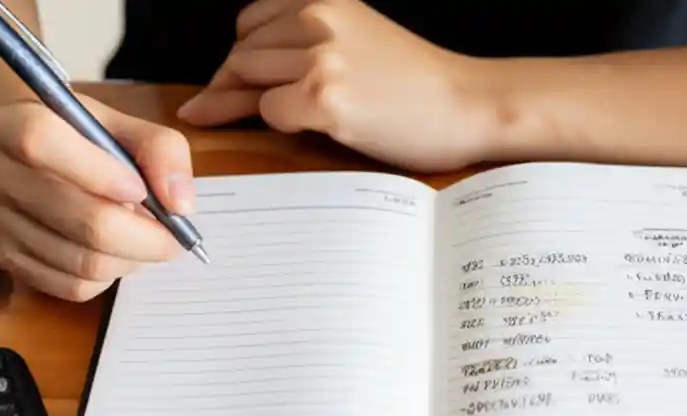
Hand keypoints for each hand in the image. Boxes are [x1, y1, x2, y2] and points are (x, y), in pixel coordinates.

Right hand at [0, 94, 194, 301]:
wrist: (30, 161)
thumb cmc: (80, 140)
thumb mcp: (121, 125)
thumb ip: (161, 151)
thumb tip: (180, 204)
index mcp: (11, 123)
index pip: (42, 143)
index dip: (99, 172)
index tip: (141, 192)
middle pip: (78, 218)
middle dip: (142, 236)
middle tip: (171, 237)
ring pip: (82, 261)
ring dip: (129, 258)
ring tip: (142, 241)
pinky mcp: (5, 261)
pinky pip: (71, 286)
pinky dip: (107, 277)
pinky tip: (114, 254)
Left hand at [176, 0, 496, 171]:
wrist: (465, 104)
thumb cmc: (413, 82)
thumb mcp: (356, 38)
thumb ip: (303, 43)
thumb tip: (230, 75)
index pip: (250, 23)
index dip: (240, 57)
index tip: (235, 83)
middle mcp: (317, 17)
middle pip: (242, 54)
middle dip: (230, 86)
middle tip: (221, 111)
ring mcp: (320, 57)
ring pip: (247, 80)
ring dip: (248, 105)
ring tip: (263, 121)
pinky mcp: (323, 97)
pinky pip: (268, 111)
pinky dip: (278, 125)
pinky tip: (307, 127)